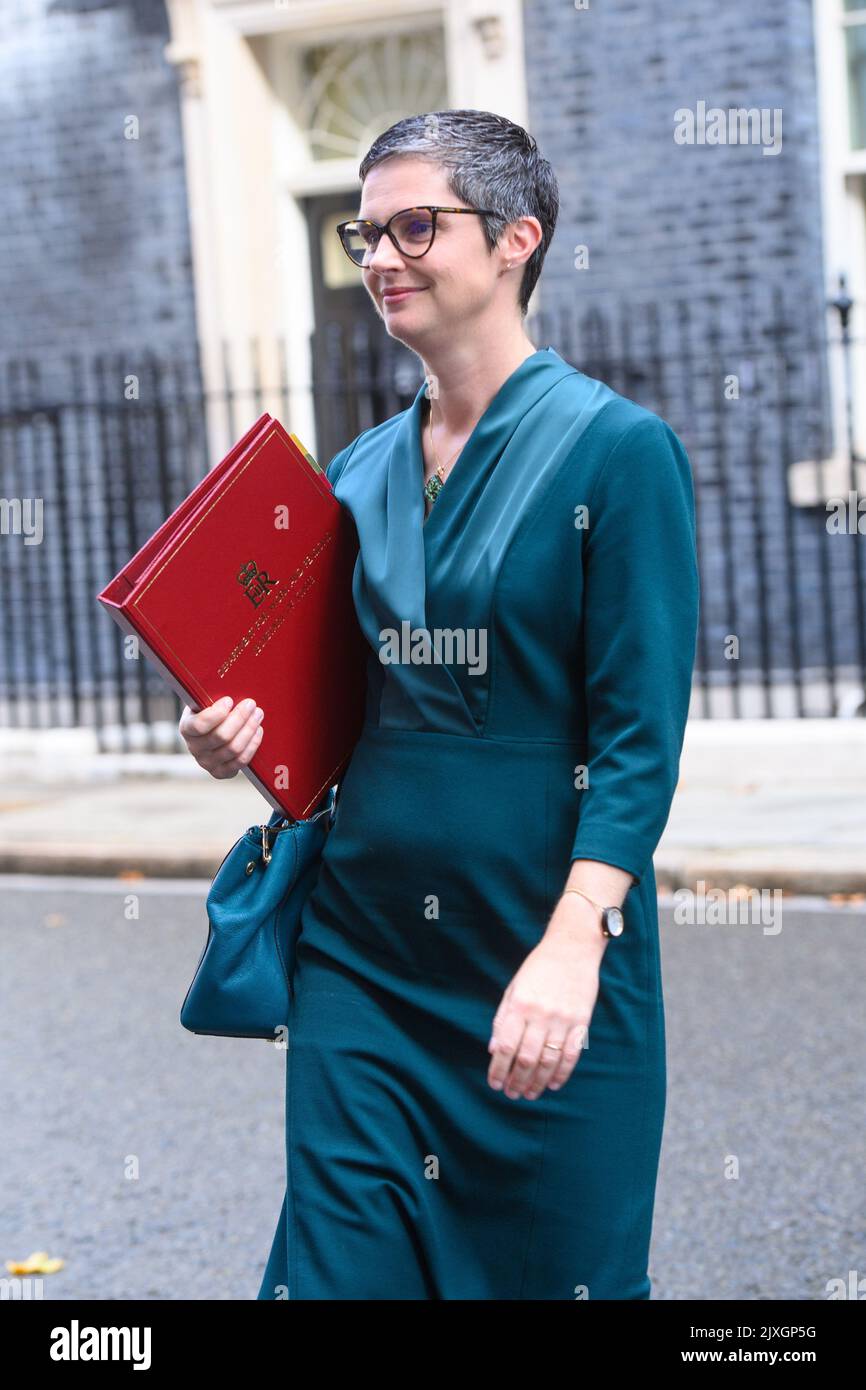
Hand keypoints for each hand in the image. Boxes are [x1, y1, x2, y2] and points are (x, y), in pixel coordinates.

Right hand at [178, 696, 263, 778]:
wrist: (210, 732)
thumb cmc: (209, 710)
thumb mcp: (204, 701)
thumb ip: (211, 695)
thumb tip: (229, 681)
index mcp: (186, 728)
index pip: (199, 725)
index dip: (216, 714)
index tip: (229, 700)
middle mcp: (194, 749)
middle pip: (221, 737)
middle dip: (240, 718)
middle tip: (251, 704)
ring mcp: (207, 763)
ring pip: (234, 749)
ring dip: (249, 729)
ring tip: (258, 714)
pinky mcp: (221, 772)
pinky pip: (240, 762)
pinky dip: (252, 745)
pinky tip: (258, 731)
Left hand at [486, 904, 605, 1099]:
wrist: (572, 949)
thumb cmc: (538, 967)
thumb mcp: (513, 987)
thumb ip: (503, 1019)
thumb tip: (493, 1049)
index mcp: (520, 1005)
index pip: (505, 1046)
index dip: (498, 1069)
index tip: (495, 1084)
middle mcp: (540, 1014)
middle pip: (526, 1058)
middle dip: (517, 1081)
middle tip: (511, 1094)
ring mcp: (563, 1020)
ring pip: (548, 1061)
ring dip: (537, 1082)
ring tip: (529, 1094)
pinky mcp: (581, 1022)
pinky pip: (571, 1054)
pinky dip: (562, 1073)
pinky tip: (552, 1084)